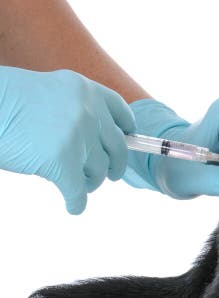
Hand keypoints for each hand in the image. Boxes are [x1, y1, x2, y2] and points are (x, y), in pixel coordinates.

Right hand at [0, 66, 134, 213]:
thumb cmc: (6, 101)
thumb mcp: (50, 92)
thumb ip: (75, 110)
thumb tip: (94, 144)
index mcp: (86, 90)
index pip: (120, 112)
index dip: (126, 129)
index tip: (128, 138)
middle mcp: (89, 111)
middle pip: (117, 146)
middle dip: (116, 164)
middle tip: (112, 174)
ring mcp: (78, 137)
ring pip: (98, 170)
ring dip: (91, 181)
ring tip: (81, 186)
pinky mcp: (62, 161)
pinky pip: (78, 190)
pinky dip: (77, 202)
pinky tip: (74, 207)